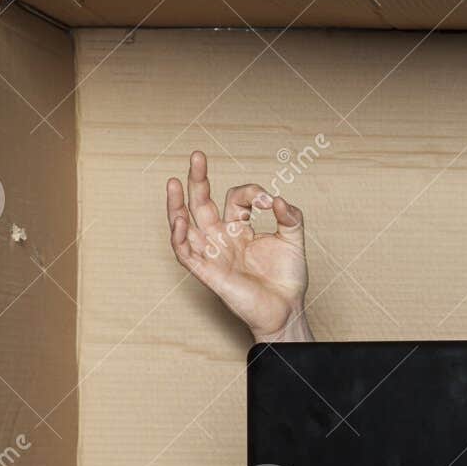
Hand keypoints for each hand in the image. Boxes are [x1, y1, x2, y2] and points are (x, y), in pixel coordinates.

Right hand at [166, 150, 308, 339]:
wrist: (287, 310)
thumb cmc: (288, 280)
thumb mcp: (294, 241)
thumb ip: (291, 217)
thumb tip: (278, 199)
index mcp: (240, 229)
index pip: (235, 198)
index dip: (251, 193)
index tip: (269, 202)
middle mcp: (222, 238)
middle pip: (201, 204)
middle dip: (197, 180)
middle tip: (197, 155)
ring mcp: (213, 254)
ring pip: (184, 226)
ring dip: (176, 205)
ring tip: (172, 182)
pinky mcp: (208, 273)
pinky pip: (185, 253)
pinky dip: (180, 237)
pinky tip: (181, 220)